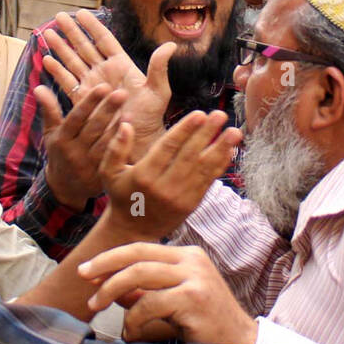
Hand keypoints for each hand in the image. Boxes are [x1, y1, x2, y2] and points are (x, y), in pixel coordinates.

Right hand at [38, 82, 126, 210]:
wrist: (65, 188)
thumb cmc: (60, 152)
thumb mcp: (51, 133)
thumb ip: (49, 110)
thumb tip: (39, 87)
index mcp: (62, 139)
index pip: (77, 117)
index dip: (90, 102)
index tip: (104, 86)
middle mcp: (75, 152)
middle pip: (93, 128)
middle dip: (108, 109)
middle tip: (122, 93)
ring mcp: (89, 165)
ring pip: (105, 143)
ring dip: (117, 126)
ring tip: (128, 110)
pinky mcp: (101, 175)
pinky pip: (113, 157)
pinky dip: (122, 143)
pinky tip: (130, 130)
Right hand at [42, 10, 172, 154]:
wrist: (136, 142)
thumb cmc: (150, 118)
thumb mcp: (157, 92)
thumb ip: (159, 68)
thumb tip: (170, 45)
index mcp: (121, 66)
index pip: (104, 40)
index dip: (92, 26)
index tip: (80, 12)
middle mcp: (105, 72)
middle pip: (85, 46)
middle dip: (71, 31)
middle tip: (59, 15)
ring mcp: (93, 85)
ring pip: (73, 61)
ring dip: (60, 47)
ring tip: (47, 34)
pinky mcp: (83, 99)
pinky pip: (68, 82)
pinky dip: (57, 71)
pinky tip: (47, 61)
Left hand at [78, 243, 257, 343]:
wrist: (239, 342)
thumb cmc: (204, 324)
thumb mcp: (170, 302)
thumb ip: (145, 292)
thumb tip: (112, 289)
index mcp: (187, 255)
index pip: (141, 248)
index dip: (112, 257)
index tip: (89, 269)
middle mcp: (192, 260)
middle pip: (138, 255)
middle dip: (105, 266)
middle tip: (84, 280)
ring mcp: (195, 277)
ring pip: (140, 274)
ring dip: (112, 290)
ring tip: (96, 305)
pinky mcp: (194, 297)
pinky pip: (150, 303)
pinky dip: (133, 318)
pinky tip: (132, 332)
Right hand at [100, 110, 240, 239]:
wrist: (132, 230)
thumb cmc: (121, 195)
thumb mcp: (109, 173)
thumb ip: (116, 148)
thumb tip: (126, 124)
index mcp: (144, 175)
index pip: (168, 147)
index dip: (185, 130)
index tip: (200, 114)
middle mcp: (164, 186)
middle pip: (189, 155)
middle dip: (207, 134)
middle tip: (220, 114)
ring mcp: (180, 197)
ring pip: (203, 169)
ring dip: (220, 149)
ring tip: (234, 132)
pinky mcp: (191, 204)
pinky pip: (208, 182)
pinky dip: (220, 166)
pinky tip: (230, 151)